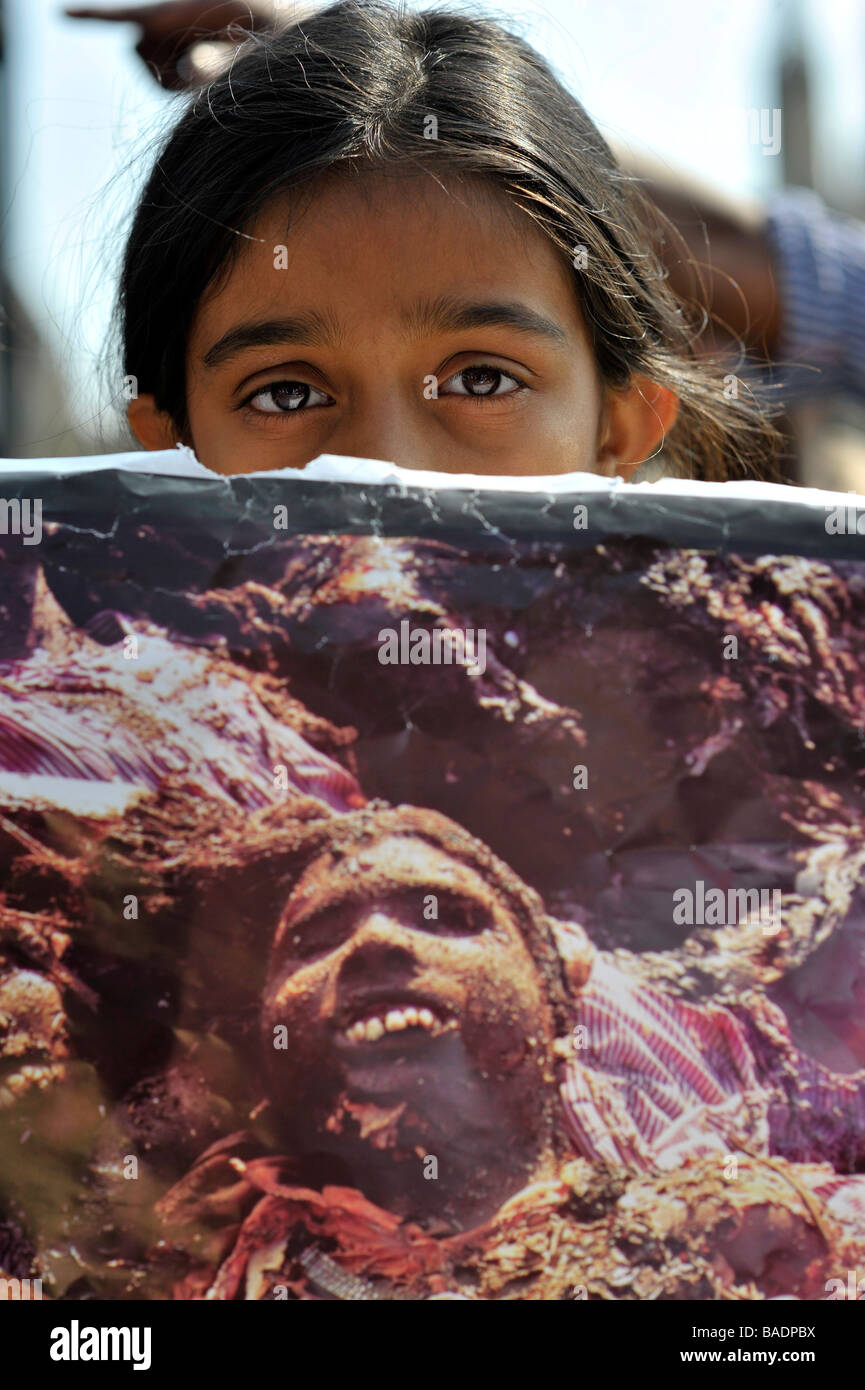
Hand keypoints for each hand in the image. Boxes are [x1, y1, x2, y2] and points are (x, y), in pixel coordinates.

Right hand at [65, 1, 278, 89]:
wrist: (282, 36)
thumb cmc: (271, 33)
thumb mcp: (256, 44)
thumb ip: (226, 58)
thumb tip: (191, 68)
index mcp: (179, 8)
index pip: (128, 14)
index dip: (94, 16)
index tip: (62, 14)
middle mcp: (164, 23)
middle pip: (138, 51)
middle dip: (164, 62)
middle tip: (215, 55)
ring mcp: (166, 44)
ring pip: (149, 72)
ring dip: (176, 76)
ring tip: (216, 58)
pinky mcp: (172, 63)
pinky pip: (161, 84)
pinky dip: (180, 85)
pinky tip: (207, 69)